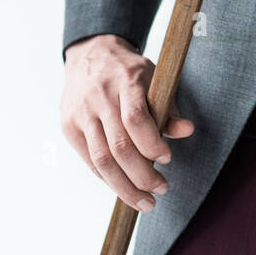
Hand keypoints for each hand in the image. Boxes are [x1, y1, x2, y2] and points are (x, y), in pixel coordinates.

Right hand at [60, 34, 194, 210]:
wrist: (90, 53)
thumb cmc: (128, 69)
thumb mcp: (154, 76)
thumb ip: (169, 105)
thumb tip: (186, 130)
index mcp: (125, 80)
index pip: (136, 118)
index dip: (152, 144)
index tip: (167, 159)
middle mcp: (100, 97)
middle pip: (119, 146)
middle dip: (142, 175)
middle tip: (160, 190)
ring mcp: (81, 113)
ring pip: (101, 160)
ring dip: (124, 187)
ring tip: (144, 201)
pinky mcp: (68, 126)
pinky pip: (89, 160)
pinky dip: (108, 179)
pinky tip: (123, 188)